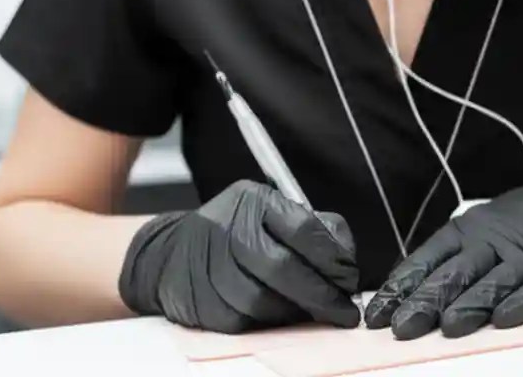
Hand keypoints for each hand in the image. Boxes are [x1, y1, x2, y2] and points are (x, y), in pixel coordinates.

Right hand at [118, 179, 359, 332]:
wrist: (172, 254)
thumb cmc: (237, 232)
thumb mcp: (275, 213)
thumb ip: (317, 228)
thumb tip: (346, 260)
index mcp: (253, 201)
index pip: (302, 227)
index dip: (333, 257)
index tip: (350, 277)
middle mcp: (228, 229)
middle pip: (283, 268)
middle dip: (322, 294)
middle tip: (345, 310)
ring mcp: (210, 267)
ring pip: (264, 300)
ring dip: (298, 312)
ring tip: (315, 312)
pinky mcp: (201, 302)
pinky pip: (245, 320)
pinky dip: (271, 321)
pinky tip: (284, 315)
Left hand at [364, 172, 522, 339]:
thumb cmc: (517, 227)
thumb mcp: (477, 231)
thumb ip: (444, 262)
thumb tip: (397, 300)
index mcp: (468, 231)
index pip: (428, 259)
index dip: (402, 287)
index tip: (377, 315)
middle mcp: (495, 242)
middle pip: (458, 272)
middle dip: (428, 301)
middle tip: (403, 327)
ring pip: (496, 282)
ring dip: (471, 304)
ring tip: (448, 327)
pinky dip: (522, 305)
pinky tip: (504, 320)